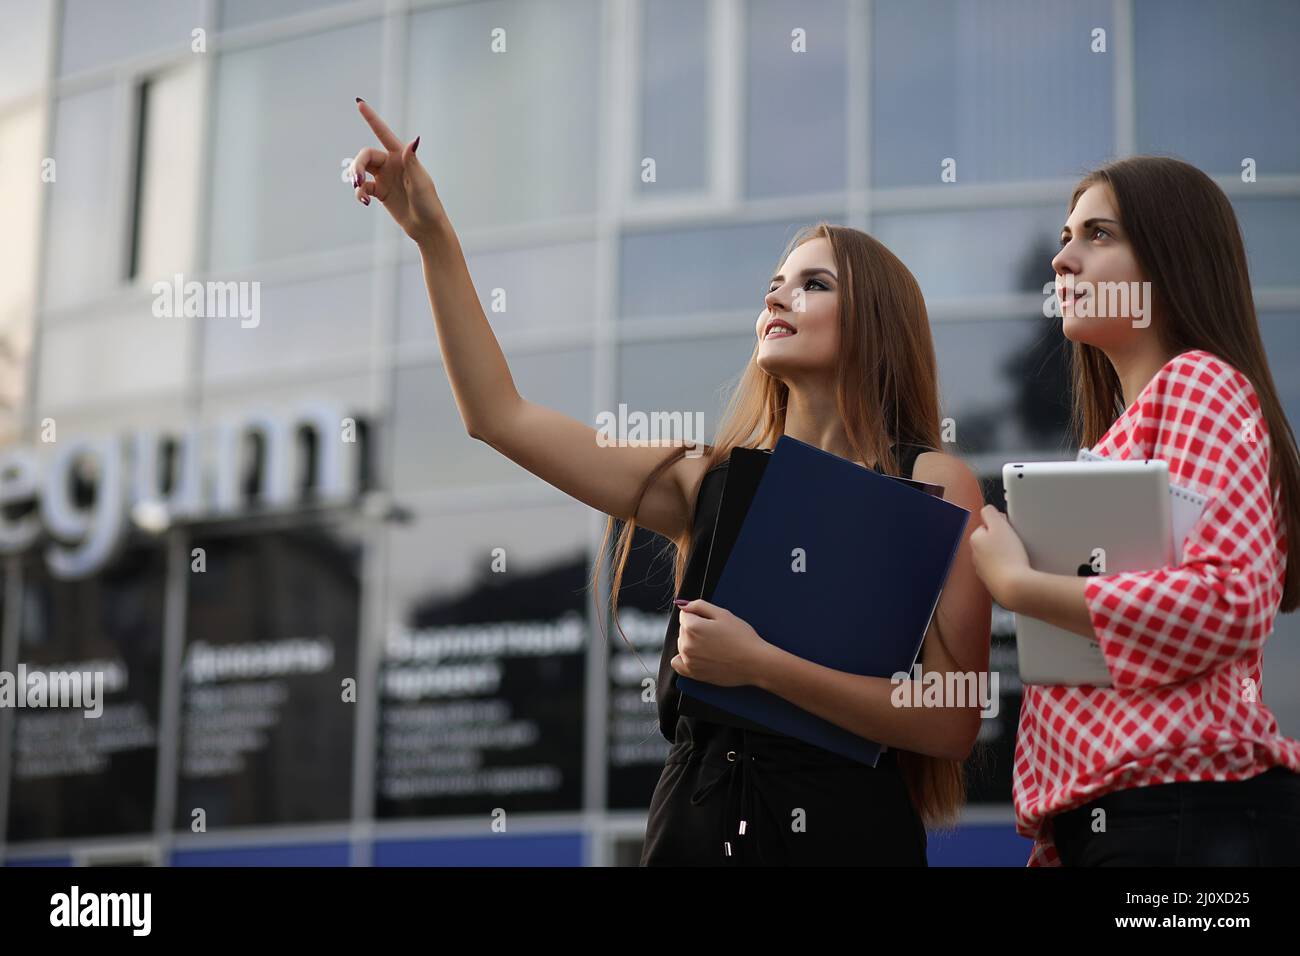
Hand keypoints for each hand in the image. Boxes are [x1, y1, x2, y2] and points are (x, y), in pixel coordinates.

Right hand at [348, 98, 447, 242]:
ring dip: (354, 178)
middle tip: (355, 179)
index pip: (383, 133)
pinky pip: (362, 187)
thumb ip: (413, 162)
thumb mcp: (421, 183)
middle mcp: (391, 163)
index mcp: (402, 156)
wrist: (426, 227)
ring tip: (358, 191)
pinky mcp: (379, 192)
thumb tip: (413, 140)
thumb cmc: (428, 204)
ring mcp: (384, 177)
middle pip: (365, 155)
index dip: (371, 118)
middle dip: (356, 165)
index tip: (359, 103)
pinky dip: (359, 192)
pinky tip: (363, 201)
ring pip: (360, 170)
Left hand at [669, 599, 772, 687]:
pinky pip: (677, 663)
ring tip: (713, 646)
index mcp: (692, 627)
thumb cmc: (742, 637)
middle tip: (716, 634)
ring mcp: (689, 660)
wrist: (754, 663)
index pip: (685, 615)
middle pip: (683, 629)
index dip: (700, 616)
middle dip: (695, 628)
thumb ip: (699, 605)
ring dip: (692, 642)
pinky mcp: (693, 673)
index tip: (713, 623)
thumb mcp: (723, 614)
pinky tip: (697, 656)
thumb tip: (681, 604)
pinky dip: (683, 658)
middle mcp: (686, 644)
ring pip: (682, 644)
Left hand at [970, 504, 1031, 609]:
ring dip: (1005, 554)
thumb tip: (988, 510)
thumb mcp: (999, 526)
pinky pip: (1000, 569)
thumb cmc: (1008, 555)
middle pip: (991, 541)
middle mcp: (975, 555)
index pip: (987, 525)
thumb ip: (990, 513)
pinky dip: (1007, 567)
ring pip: (995, 555)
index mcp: (975, 539)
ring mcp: (982, 570)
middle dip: (1002, 540)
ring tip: (1017, 557)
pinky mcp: (992, 581)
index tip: (1011, 530)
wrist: (1014, 587)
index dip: (1001, 525)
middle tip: (1016, 544)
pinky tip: (1016, 568)